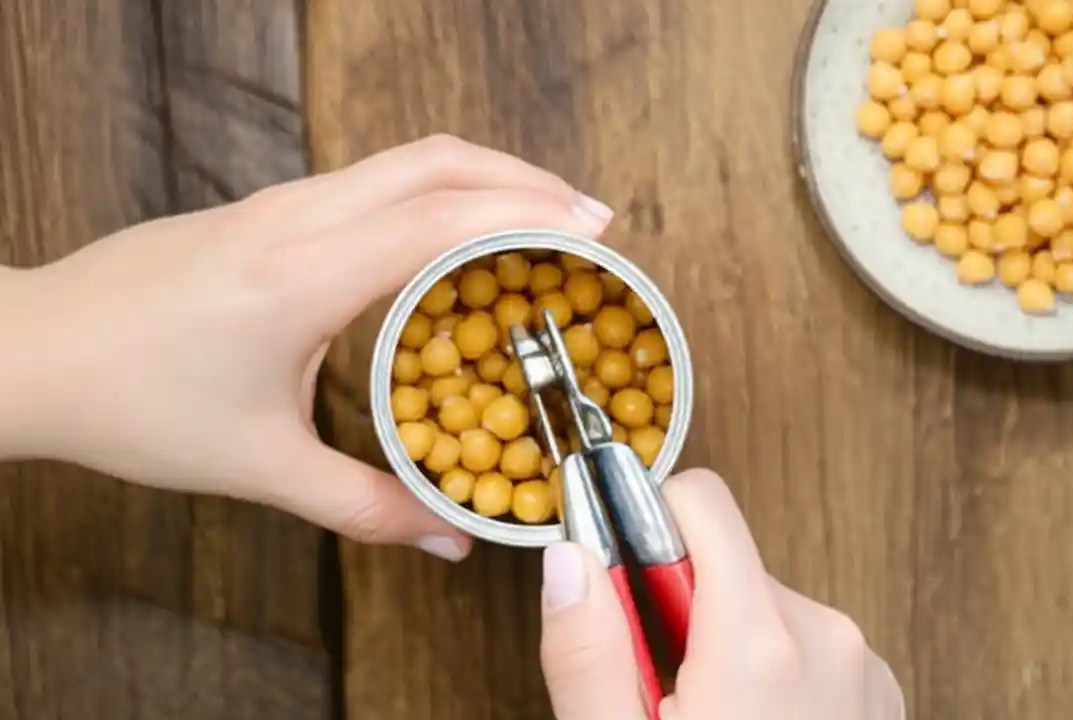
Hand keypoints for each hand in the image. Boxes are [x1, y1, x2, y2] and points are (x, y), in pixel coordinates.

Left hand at [0, 135, 612, 559]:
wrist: (32, 355)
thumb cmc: (132, 405)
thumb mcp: (259, 468)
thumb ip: (366, 506)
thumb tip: (450, 540)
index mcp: (299, 277)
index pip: (437, 218)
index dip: (527, 215)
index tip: (593, 231)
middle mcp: (292, 219)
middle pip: (434, 160)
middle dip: (524, 177)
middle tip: (589, 216)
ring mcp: (274, 203)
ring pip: (401, 157)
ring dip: (480, 175)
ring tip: (537, 217)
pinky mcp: (262, 208)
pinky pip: (369, 176)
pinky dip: (433, 189)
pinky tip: (450, 235)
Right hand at [537, 469, 904, 718]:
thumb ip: (588, 652)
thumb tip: (570, 560)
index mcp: (760, 644)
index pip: (702, 501)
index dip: (646, 526)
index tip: (623, 578)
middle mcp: (827, 637)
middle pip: (727, 562)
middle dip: (681, 609)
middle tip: (658, 690)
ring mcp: (863, 666)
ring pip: (764, 607)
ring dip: (726, 647)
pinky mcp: (879, 692)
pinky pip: (805, 646)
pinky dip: (772, 675)